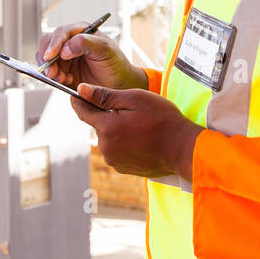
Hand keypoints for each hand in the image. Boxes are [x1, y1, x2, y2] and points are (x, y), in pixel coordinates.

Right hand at [36, 23, 147, 90]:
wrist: (119, 84)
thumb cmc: (115, 64)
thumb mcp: (105, 50)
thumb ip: (85, 43)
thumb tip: (64, 49)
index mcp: (81, 31)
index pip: (61, 33)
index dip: (54, 44)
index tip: (50, 56)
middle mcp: (70, 42)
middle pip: (48, 44)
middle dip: (48, 59)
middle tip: (52, 72)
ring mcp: (65, 56)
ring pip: (46, 58)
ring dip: (50, 69)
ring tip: (62, 78)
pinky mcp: (63, 70)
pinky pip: (50, 71)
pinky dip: (54, 77)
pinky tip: (66, 81)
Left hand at [70, 83, 202, 180]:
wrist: (183, 149)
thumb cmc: (162, 120)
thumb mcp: (134, 99)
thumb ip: (105, 95)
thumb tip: (81, 89)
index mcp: (106, 128)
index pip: (82, 111)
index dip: (79, 100)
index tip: (76, 93)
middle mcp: (105, 147)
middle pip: (98, 125)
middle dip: (107, 115)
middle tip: (128, 108)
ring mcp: (114, 161)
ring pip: (108, 138)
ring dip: (117, 130)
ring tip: (139, 125)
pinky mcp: (123, 168)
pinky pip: (117, 150)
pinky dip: (124, 142)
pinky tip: (141, 138)